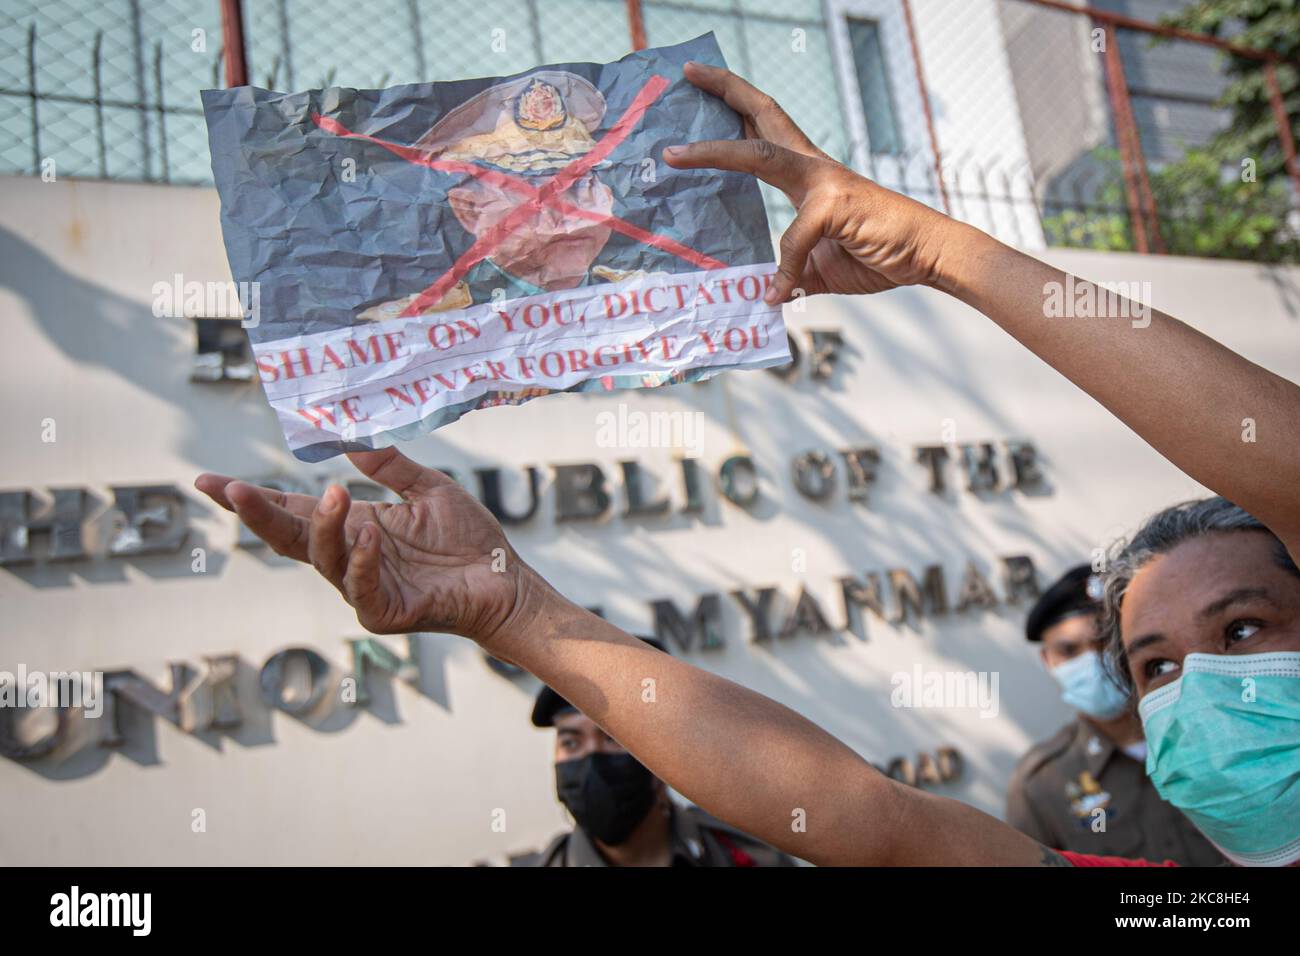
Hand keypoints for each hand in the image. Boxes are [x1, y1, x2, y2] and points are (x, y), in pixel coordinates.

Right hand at [194, 448, 540, 647]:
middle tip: (229, 488)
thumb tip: (350, 438)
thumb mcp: (428, 489)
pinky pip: (362, 589)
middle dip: (256, 514)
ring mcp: (363, 588)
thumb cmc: (467, 540)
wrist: (505, 579)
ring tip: (335, 495)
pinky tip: (367, 538)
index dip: (253, 498)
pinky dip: (360, 563)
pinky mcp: (386, 613)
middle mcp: (349, 557)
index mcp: (353, 527)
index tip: (208, 480)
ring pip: (323, 560)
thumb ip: (390, 466)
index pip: (293, 510)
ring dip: (322, 527)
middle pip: (289, 537)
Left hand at [664, 61, 961, 301]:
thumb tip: (766, 296)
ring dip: (715, 150)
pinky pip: (794, 237)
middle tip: (688, 71)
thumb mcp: (819, 269)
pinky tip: (775, 293)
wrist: (927, 257)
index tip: (700, 91)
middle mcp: (813, 167)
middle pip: (763, 113)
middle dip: (724, 88)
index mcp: (807, 176)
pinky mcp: (836, 204)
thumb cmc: (877, 254)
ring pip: (760, 153)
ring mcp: (824, 181)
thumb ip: (790, 274)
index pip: (764, 132)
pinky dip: (783, 269)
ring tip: (676, 153)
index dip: (733, 109)